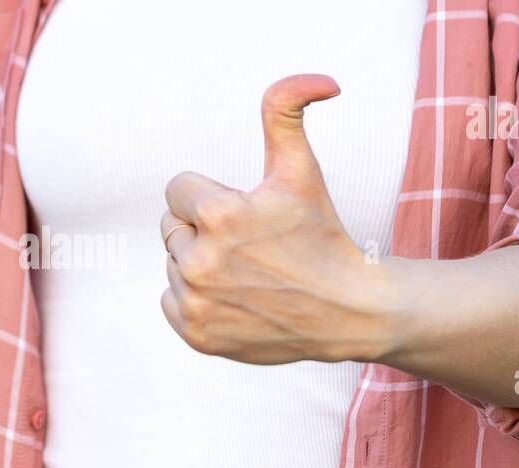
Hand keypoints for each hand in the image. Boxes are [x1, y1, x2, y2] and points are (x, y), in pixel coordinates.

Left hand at [160, 74, 395, 364]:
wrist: (347, 312)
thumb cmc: (322, 236)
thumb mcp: (302, 170)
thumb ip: (287, 113)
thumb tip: (323, 81)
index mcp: (218, 215)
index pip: (176, 190)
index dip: (211, 196)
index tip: (245, 212)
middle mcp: (199, 262)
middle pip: (170, 227)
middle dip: (203, 228)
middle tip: (249, 245)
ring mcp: (196, 303)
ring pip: (173, 263)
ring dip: (200, 263)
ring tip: (248, 273)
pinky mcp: (196, 335)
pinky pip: (171, 301)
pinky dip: (196, 299)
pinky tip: (236, 298)